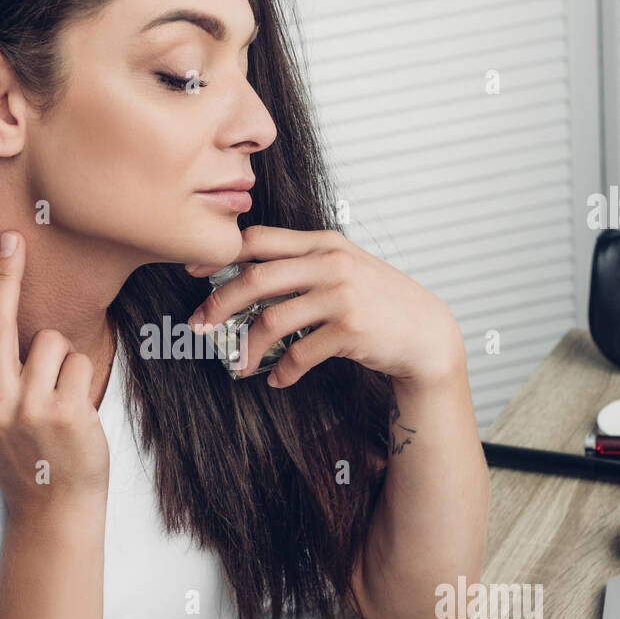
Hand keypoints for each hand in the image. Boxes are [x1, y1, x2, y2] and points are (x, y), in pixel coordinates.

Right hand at [0, 231, 109, 511]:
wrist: (54, 510)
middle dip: (3, 276)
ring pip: (50, 342)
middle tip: (12, 239)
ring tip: (60, 396)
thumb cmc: (26, 458)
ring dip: (61, 357)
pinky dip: (82, 377)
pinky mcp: (66, 413)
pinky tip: (77, 411)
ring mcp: (30, 409)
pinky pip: (79, 363)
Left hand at [185, 225, 464, 388]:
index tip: (193, 272)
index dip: (221, 254)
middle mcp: (330, 264)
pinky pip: (300, 354)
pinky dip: (283, 371)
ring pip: (272, 320)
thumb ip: (304, 264)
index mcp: (323, 243)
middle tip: (199, 326)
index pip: (260, 239)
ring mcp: (341, 295)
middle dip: (219, 304)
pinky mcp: (350, 330)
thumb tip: (247, 275)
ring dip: (247, 348)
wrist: (426, 333)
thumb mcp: (344, 268)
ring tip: (240, 365)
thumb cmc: (380, 302)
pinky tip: (278, 379)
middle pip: (255, 278)